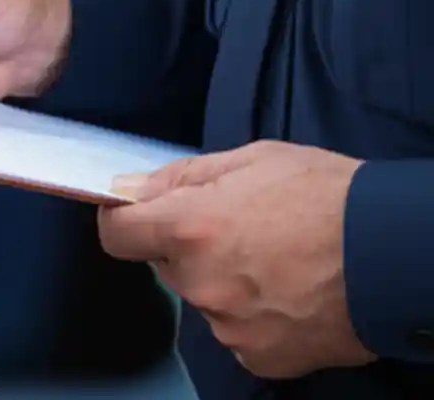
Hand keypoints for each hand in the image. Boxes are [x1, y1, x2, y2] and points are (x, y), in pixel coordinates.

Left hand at [99, 141, 374, 378]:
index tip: (138, 213)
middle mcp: (201, 283)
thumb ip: (183, 177)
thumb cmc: (329, 195)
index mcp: (191, 229)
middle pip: (167, 265)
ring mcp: (229, 327)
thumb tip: (132, 189)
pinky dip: (255, 316)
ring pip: (205, 298)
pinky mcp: (259, 357)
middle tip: (242, 229)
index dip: (124, 220)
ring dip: (225, 282)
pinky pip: (238, 331)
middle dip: (190, 247)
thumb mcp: (253, 159)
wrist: (397, 253)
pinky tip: (292, 293)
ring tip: (279, 261)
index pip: (118, 235)